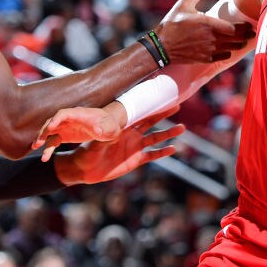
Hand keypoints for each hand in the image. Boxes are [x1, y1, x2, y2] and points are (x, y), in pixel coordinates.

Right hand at [33, 105, 125, 160]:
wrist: (109, 126)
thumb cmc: (110, 125)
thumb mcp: (109, 127)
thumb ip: (103, 128)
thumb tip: (98, 130)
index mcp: (79, 114)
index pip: (64, 114)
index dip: (56, 119)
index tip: (50, 127)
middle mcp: (69, 119)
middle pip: (53, 121)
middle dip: (45, 130)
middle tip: (39, 141)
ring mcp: (65, 127)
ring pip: (50, 132)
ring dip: (42, 138)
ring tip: (36, 146)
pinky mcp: (65, 135)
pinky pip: (53, 140)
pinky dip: (48, 147)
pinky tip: (44, 157)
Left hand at [54, 109, 183, 184]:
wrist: (85, 169)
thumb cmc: (88, 151)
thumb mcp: (95, 141)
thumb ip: (104, 135)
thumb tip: (110, 129)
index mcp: (122, 126)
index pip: (138, 113)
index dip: (149, 105)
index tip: (160, 96)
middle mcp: (131, 134)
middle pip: (151, 122)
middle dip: (163, 114)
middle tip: (177, 105)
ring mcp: (135, 147)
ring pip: (155, 138)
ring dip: (168, 133)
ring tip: (181, 128)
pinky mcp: (136, 160)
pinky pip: (152, 155)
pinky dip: (162, 152)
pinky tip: (173, 149)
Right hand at [154, 0, 254, 63]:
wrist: (161, 47)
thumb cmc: (171, 24)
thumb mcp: (182, 4)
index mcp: (207, 23)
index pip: (233, 27)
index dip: (244, 27)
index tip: (249, 24)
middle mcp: (211, 37)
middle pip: (236, 38)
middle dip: (246, 35)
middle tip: (253, 32)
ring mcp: (209, 49)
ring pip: (232, 48)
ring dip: (239, 44)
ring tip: (244, 40)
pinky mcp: (205, 58)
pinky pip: (224, 57)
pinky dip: (229, 53)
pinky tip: (230, 49)